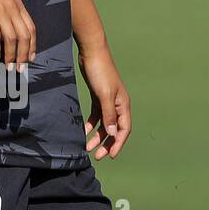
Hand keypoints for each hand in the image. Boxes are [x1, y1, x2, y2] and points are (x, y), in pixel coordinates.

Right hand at [0, 0, 35, 70]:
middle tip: (20, 68)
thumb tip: (9, 23)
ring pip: (12, 38)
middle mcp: (13, 7)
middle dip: (24, 55)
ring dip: (11, 55)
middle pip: (24, 36)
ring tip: (9, 66)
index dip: (33, 45)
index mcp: (18, 4)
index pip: (31, 28)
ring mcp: (1, 10)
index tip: (31, 58)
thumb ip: (8, 8)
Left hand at [78, 45, 131, 159]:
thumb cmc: (100, 72)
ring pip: (105, 125)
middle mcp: (117, 105)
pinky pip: (97, 116)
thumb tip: (113, 134)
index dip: (118, 144)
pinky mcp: (98, 97)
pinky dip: (92, 125)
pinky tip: (85, 132)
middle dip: (107, 144)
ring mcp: (108, 101)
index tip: (110, 156)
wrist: (91, 53)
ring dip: (98, 137)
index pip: (123, 130)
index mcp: (123, 105)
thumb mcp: (104, 95)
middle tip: (97, 156)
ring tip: (88, 147)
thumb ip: (108, 115)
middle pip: (114, 130)